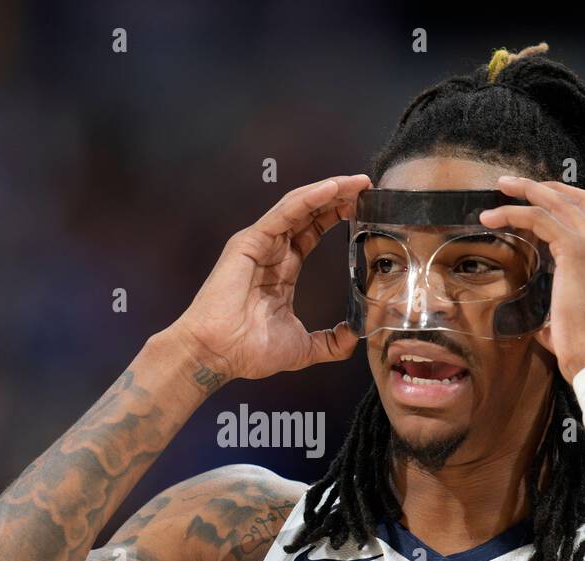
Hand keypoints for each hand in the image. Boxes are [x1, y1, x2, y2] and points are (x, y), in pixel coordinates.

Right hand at [169, 174, 371, 381]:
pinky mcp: (250, 242)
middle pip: (309, 214)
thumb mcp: (303, 348)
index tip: (363, 208)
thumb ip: (331, 342)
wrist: (219, 354)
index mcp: (282, 271)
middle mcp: (272, 252)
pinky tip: (332, 189)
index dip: (337, 217)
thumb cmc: (248, 351)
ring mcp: (260, 244)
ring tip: (355, 182)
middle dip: (338, 197)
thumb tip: (355, 336)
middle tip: (365, 186)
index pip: (314, 233)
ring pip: (298, 206)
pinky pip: (284, 213)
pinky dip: (308, 198)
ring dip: (328, 191)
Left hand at [478, 175, 584, 382]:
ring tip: (501, 188)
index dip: (564, 201)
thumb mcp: (579, 317)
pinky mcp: (579, 249)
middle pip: (579, 198)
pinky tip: (493, 218)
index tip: (538, 199)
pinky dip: (515, 213)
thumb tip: (546, 321)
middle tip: (515, 184)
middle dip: (545, 186)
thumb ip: (566, 307)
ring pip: (559, 202)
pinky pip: (541, 218)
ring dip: (526, 190)